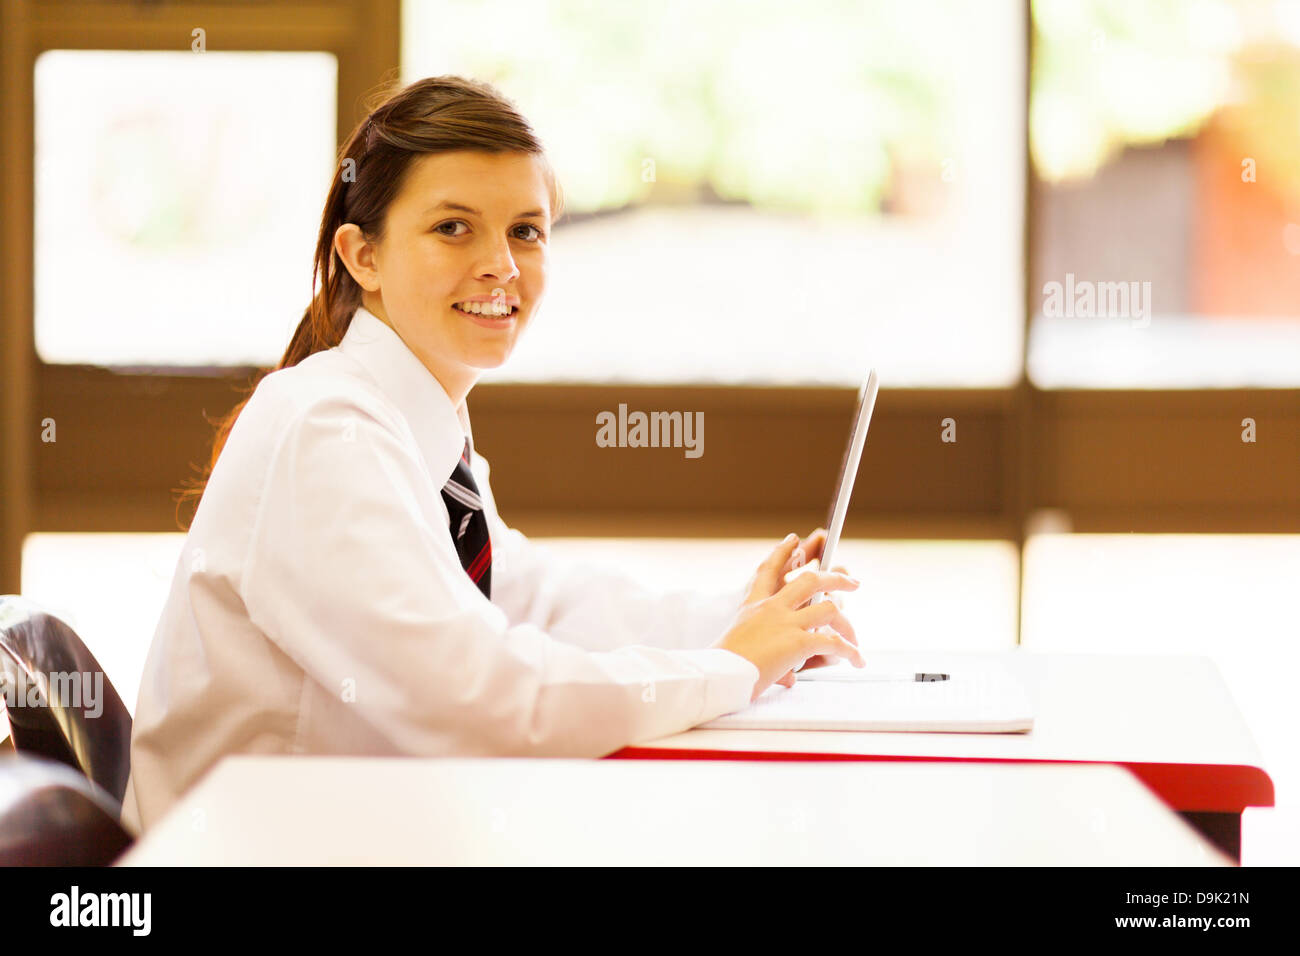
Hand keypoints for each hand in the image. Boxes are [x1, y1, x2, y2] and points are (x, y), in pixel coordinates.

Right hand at [715, 533, 863, 700]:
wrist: (718, 676)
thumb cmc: (721, 669)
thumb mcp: (737, 649)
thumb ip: (768, 658)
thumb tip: (791, 679)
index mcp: (751, 605)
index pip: (768, 570)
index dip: (782, 552)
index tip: (794, 538)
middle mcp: (770, 608)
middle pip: (809, 580)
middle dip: (835, 577)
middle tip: (851, 581)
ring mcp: (786, 622)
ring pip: (829, 608)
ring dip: (848, 624)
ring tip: (855, 637)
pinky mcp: (798, 641)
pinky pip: (834, 642)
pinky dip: (850, 651)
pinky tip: (857, 660)